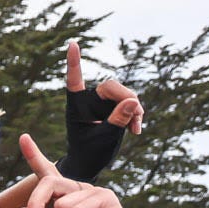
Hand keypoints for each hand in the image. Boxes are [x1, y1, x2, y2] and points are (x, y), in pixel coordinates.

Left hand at [61, 39, 145, 182]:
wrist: (90, 163)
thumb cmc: (89, 152)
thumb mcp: (104, 138)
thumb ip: (118, 120)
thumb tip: (134, 100)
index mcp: (76, 105)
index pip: (75, 80)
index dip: (74, 63)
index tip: (72, 44)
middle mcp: (90, 100)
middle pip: (111, 87)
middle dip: (126, 99)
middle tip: (136, 116)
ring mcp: (104, 103)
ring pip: (125, 94)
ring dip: (134, 109)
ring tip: (135, 128)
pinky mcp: (115, 108)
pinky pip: (131, 104)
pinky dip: (136, 114)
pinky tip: (136, 129)